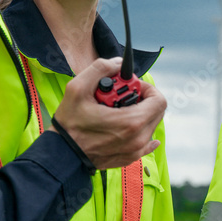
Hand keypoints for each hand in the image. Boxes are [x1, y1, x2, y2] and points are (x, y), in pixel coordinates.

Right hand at [51, 58, 166, 169]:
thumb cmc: (70, 124)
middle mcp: (138, 138)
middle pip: (157, 112)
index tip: (131, 87)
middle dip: (143, 100)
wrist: (62, 154)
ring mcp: (136, 149)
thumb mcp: (78, 88)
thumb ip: (100, 69)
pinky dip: (142, 131)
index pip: (159, 100)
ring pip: (151, 125)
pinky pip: (147, 142)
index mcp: (132, 121)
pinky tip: (130, 127)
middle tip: (122, 97)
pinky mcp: (131, 157)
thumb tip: (118, 63)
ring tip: (117, 111)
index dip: (147, 88)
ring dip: (140, 114)